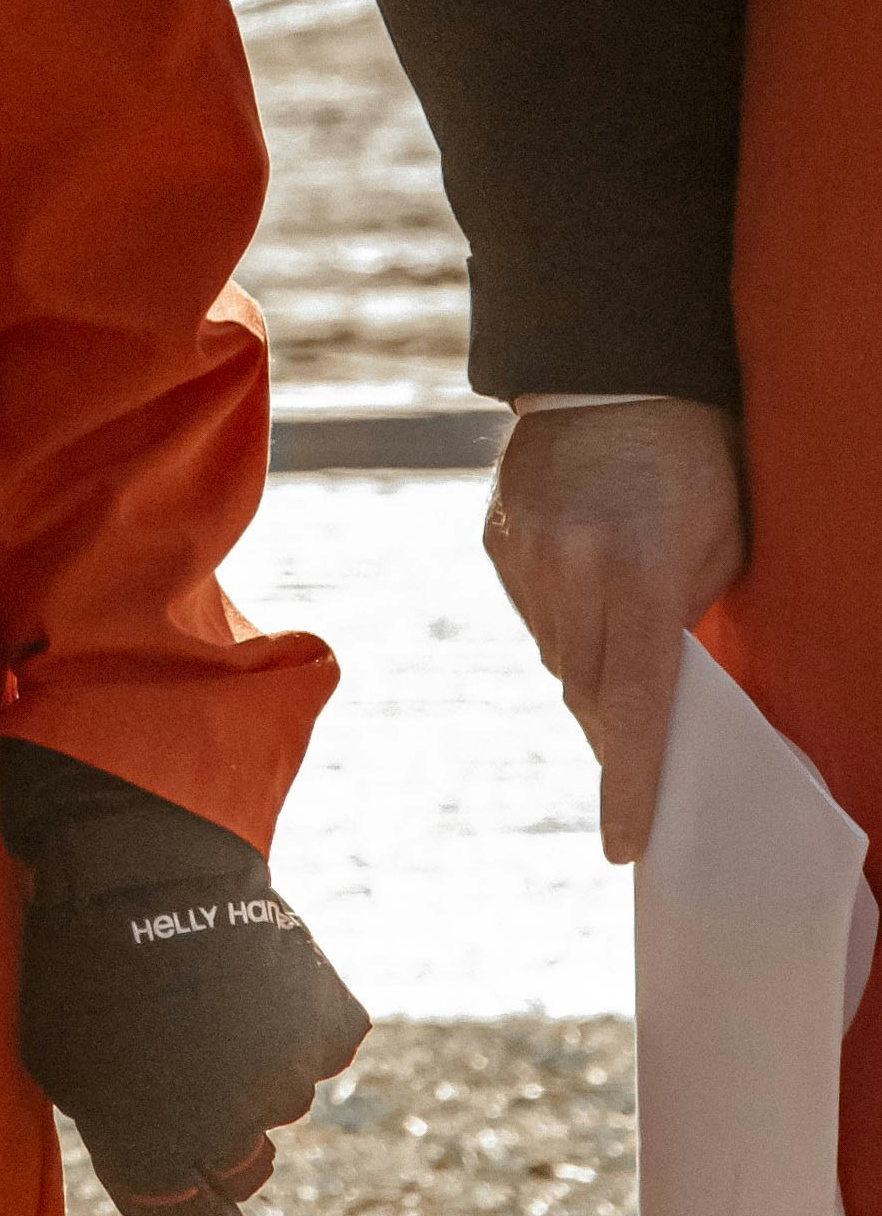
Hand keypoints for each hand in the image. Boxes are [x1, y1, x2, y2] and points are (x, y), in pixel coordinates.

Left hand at [0, 744, 368, 1215]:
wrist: (138, 860)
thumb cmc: (75, 960)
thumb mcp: (58, 1059)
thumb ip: (114, 1128)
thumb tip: (158, 1164)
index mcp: (154, 1156)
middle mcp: (232, 1134)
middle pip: (242, 1165)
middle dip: (219, 1128)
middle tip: (180, 1052)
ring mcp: (289, 1080)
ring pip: (279, 1098)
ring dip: (252, 1060)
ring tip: (204, 988)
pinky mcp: (333, 1026)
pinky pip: (319, 1044)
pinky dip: (297, 1015)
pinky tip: (252, 969)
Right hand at [483, 401, 746, 864]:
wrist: (615, 370)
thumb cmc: (696, 460)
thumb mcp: (719, 544)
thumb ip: (680, 623)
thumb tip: (653, 696)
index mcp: (636, 576)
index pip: (632, 709)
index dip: (631, 785)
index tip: (626, 845)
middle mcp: (569, 571)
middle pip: (586, 696)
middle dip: (614, 730)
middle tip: (640, 749)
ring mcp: (524, 555)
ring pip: (555, 659)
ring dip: (589, 669)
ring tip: (619, 630)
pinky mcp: (497, 539)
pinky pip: (531, 612)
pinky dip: (562, 621)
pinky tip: (588, 583)